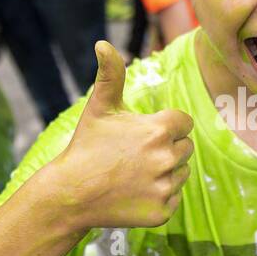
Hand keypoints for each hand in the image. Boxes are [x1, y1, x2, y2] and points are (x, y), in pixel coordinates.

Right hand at [49, 41, 192, 228]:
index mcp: (159, 130)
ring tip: (134, 173)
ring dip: (165, 172)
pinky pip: (173, 198)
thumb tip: (102, 43)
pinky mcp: (162, 212)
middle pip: (185, 148)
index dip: (166, 126)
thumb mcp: (99, 108)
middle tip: (135, 155)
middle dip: (166, 148)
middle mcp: (167, 158)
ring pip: (181, 173)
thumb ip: (110, 74)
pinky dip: (158, 196)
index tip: (144, 133)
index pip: (184, 123)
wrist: (71, 194)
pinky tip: (135, 192)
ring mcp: (165, 187)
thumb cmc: (86, 146)